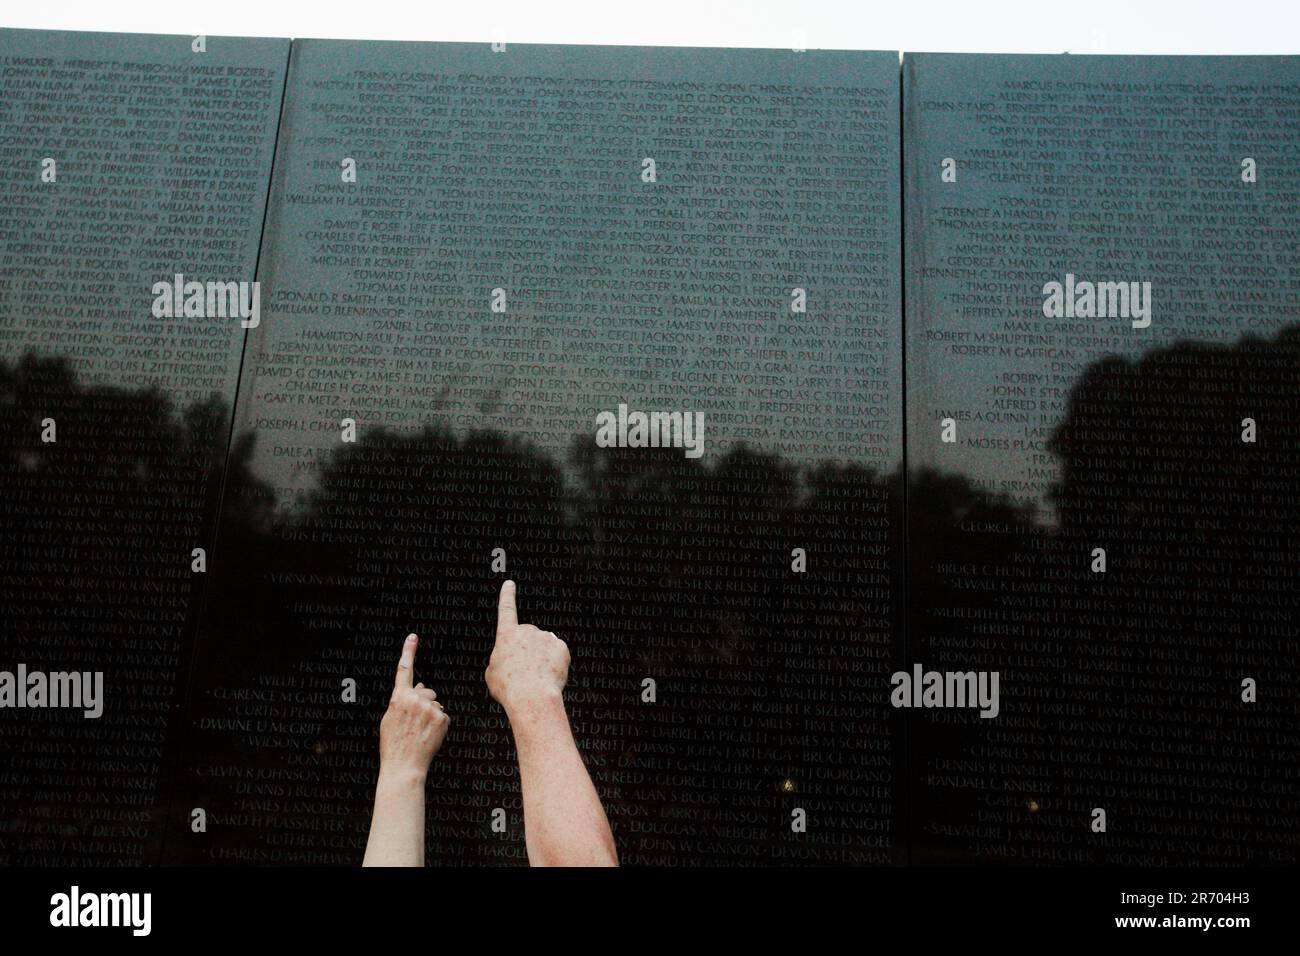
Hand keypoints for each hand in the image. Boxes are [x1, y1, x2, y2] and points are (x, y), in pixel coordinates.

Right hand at [378, 633, 448, 777]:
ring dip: (431, 714)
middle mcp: (415, 699)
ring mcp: (430, 708)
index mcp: (399, 697)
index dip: (408, 652)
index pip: (404, 670)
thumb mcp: (390, 718)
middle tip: (415, 723)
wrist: (404, 765)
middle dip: (424, 702)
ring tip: (420, 732)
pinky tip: (429, 736)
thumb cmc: (394, 743)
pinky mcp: (442, 718)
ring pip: (436, 704)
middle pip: (427, 691)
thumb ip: (403, 700)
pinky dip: (439, 725)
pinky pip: (443, 716)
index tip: (413, 637)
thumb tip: (420, 686)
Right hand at [486, 581, 569, 715]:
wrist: (531, 695)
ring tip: (536, 677)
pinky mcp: (561, 646)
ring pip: (544, 647)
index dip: (507, 596)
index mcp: (506, 636)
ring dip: (542, 659)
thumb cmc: (509, 688)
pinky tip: (549, 675)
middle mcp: (526, 631)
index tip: (509, 584)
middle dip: (529, 652)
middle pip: (529, 639)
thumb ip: (500, 659)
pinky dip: (555, 664)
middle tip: (525, 672)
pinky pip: (558, 654)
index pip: (506, 611)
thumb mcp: (492, 674)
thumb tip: (511, 659)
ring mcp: (545, 636)